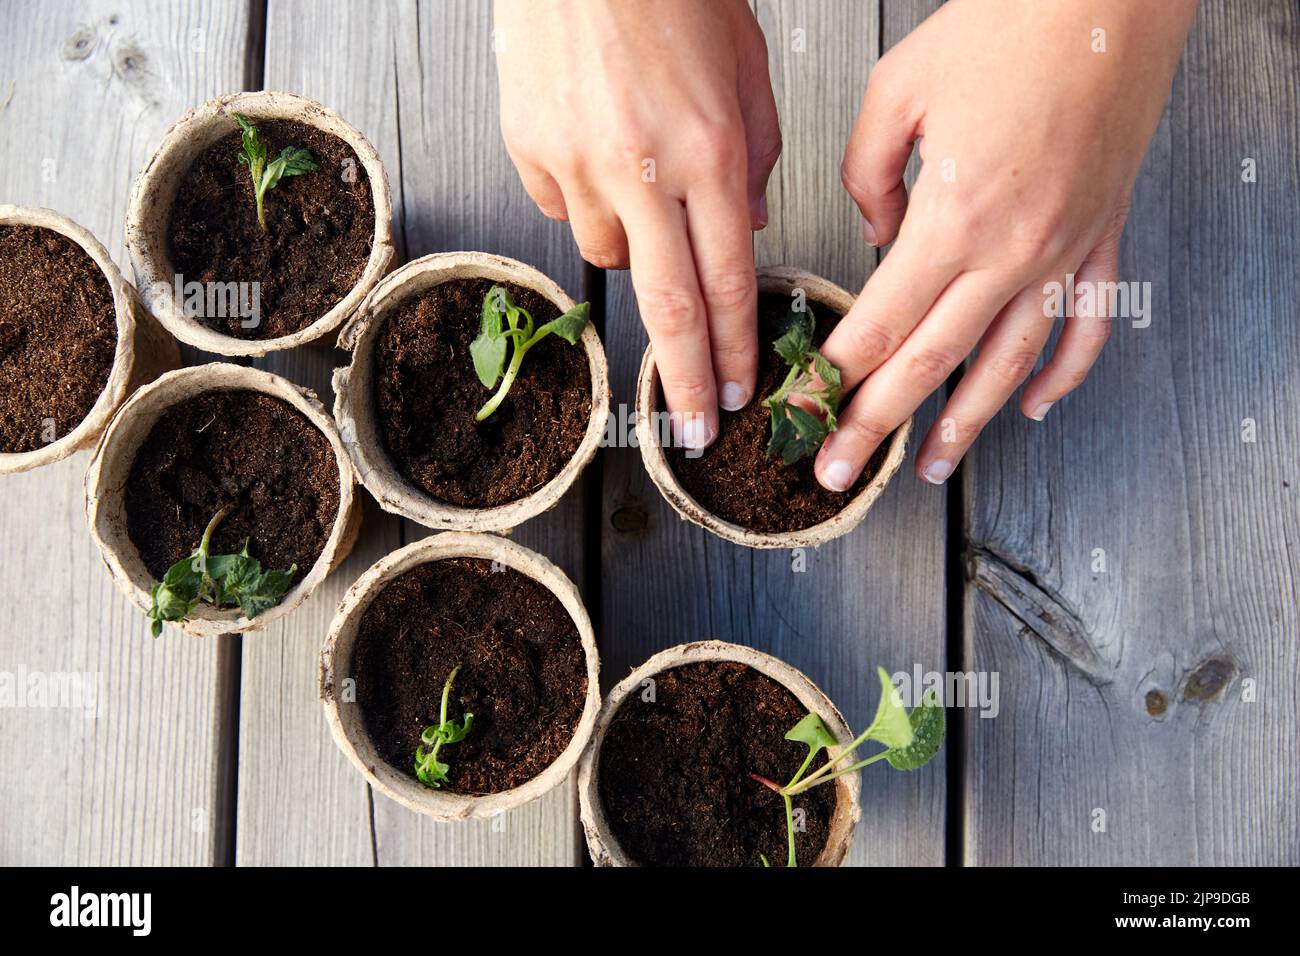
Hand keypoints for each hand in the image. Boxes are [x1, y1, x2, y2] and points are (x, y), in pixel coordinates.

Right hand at [494, 0, 780, 447]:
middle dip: (684, 379)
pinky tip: (594, 145)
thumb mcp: (748, 73)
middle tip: (693, 429)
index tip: (736, 397)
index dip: (732, 350)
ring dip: (632, 243)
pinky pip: (559, 205)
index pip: (728, 281)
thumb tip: (743, 232)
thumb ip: (755, 161)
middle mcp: (644, 169)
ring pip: (606, 252)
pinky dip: (583, 195)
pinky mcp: (528, 149)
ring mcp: (576, 163)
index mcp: (712, 150)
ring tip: (639, 180)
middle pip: (667, 305)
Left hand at [816, 0, 1196, 489]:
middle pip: (931, 362)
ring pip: (1008, 363)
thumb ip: (867, 177)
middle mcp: (1012, 248)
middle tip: (836, 472)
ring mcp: (1064, 249)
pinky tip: (1031, 408)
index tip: (801, 414)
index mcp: (953, 215)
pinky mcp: (1101, 236)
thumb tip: (873, 235)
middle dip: (874, 425)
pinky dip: (1061, 375)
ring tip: (928, 466)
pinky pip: (1088, 325)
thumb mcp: (898, 91)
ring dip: (965, 425)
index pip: (879, 324)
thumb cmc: (1007, 25)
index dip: (833, 379)